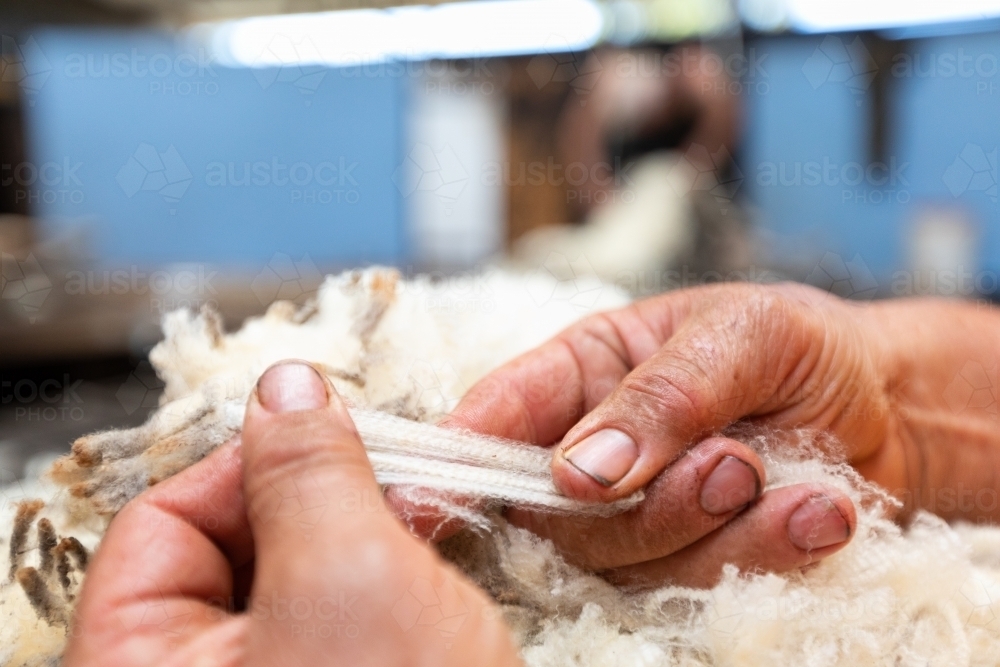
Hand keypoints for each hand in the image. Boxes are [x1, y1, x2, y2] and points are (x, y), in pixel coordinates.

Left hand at [64, 361, 519, 666]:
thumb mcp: (353, 580)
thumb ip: (309, 472)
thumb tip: (286, 386)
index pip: (163, 524)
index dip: (249, 462)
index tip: (328, 430)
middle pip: (226, 553)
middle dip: (317, 504)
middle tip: (396, 487)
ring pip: (291, 587)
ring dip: (358, 544)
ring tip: (425, 535)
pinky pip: (331, 626)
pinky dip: (378, 590)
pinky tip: (428, 584)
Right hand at [442, 283, 999, 586]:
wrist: (884, 406)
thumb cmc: (796, 346)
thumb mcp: (739, 336)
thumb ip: (660, 396)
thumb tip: (580, 470)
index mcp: (579, 373)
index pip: (493, 417)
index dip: (449, 461)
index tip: (420, 504)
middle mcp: (590, 449)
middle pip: (554, 510)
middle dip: (646, 500)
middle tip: (730, 460)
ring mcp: (636, 513)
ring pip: (625, 558)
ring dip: (711, 524)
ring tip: (775, 473)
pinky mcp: (687, 559)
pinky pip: (696, 582)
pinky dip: (762, 550)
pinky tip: (815, 510)